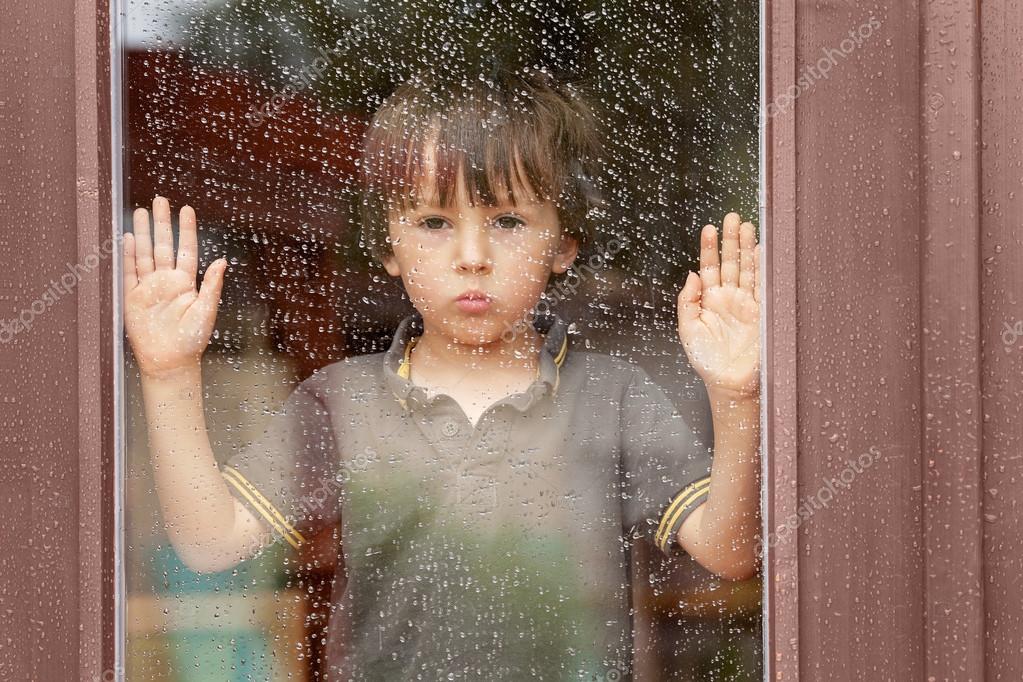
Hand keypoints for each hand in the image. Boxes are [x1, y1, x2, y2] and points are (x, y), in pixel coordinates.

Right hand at [123, 196, 227, 378]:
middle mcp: (167, 282)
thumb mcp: (207, 311)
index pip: (186, 250)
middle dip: (162, 223)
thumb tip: (223, 261)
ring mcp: (149, 288)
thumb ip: (212, 285)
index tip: (186, 209)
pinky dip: (128, 255)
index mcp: (187, 283)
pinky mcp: (132, 298)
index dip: (186, 230)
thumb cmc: (192, 340)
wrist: (169, 361)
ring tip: (140, 211)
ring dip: (143, 233)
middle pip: (163, 245)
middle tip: (160, 200)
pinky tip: (128, 238)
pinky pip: (129, 272)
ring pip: (145, 254)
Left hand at [677, 212, 760, 396]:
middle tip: (732, 217)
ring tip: (747, 226)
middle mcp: (730, 299)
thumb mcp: (688, 330)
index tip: (709, 228)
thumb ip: (687, 302)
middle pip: (731, 263)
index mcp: (709, 301)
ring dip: (748, 249)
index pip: (710, 268)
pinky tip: (763, 252)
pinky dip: (764, 269)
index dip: (709, 249)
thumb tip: (692, 274)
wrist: (730, 385)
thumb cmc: (707, 362)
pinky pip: (763, 287)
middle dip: (731, 240)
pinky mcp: (763, 313)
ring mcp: (748, 305)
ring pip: (748, 270)